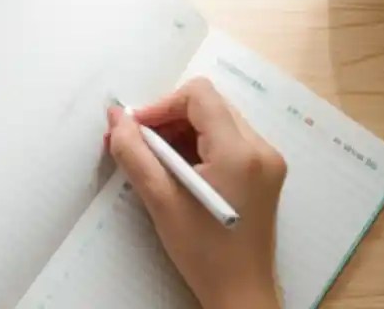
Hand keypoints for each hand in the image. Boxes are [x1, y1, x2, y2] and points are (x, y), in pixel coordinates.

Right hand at [106, 79, 285, 308]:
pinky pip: (229, 140)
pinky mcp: (266, 173)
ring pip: (218, 121)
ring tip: (159, 162)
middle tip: (142, 145)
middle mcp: (261, 149)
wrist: (241, 294)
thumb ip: (133, 153)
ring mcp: (268, 161)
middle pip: (210, 105)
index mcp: (240, 152)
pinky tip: (181, 172)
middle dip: (170, 118)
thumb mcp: (160, 201)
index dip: (162, 105)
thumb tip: (116, 116)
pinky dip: (200, 145)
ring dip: (183, 132)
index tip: (137, 131)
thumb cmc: (203, 253)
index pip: (199, 96)